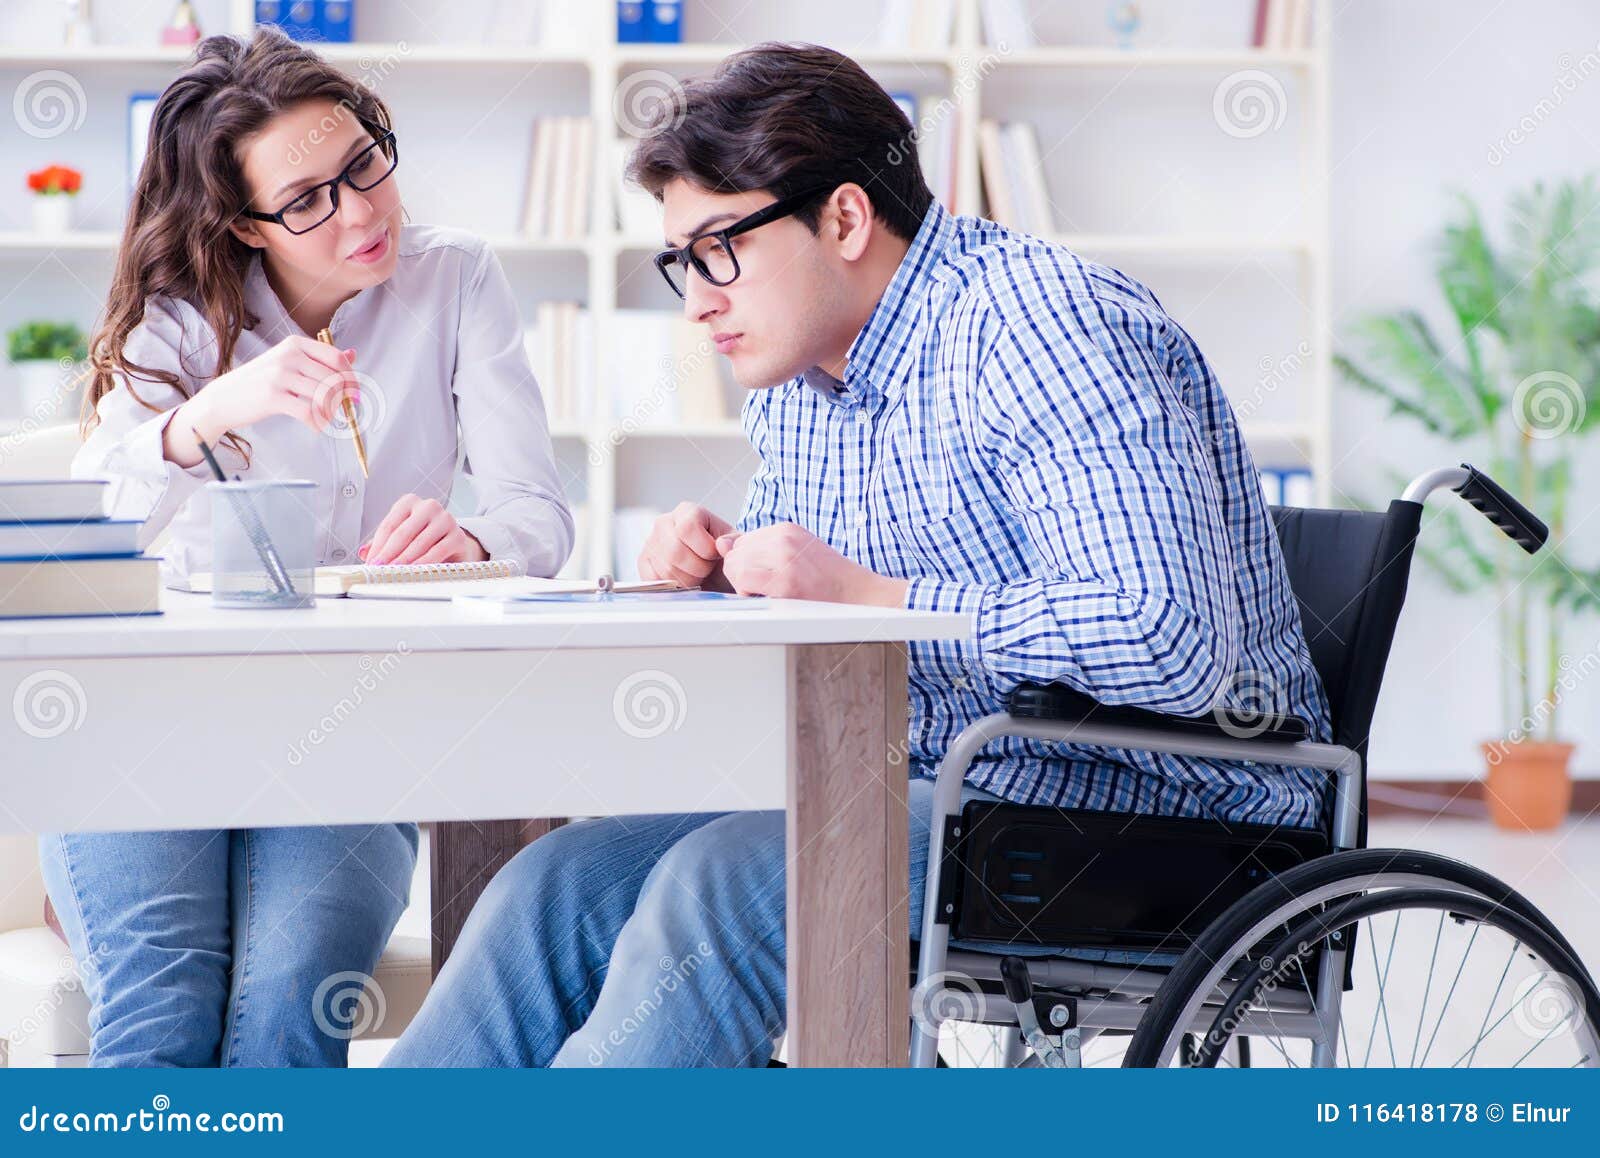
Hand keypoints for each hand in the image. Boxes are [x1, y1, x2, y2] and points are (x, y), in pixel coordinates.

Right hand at [165, 335, 360, 466]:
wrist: (224, 398)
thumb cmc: (260, 382)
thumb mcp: (289, 363)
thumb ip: (320, 359)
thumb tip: (354, 354)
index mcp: (295, 344)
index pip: (336, 358)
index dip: (351, 377)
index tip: (354, 393)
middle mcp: (289, 356)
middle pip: (333, 378)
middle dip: (344, 398)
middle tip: (342, 411)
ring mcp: (280, 375)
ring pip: (324, 395)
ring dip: (331, 412)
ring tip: (326, 419)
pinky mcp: (274, 396)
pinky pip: (309, 412)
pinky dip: (318, 422)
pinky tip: (316, 426)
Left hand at [360, 494, 487, 565]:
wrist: (454, 544)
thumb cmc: (424, 539)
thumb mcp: (401, 536)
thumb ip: (382, 542)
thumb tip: (363, 552)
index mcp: (410, 502)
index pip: (389, 525)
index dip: (378, 546)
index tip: (370, 562)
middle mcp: (429, 506)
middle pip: (403, 532)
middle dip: (388, 554)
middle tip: (378, 568)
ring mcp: (445, 519)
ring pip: (419, 543)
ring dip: (404, 560)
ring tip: (393, 572)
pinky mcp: (458, 536)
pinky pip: (437, 551)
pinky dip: (423, 563)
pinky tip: (414, 571)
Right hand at [637, 502, 734, 590]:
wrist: (711, 568)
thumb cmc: (721, 553)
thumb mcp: (735, 544)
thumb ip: (734, 542)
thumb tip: (722, 545)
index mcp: (687, 511)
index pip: (687, 528)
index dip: (705, 548)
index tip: (714, 555)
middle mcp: (663, 522)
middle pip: (675, 551)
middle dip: (698, 568)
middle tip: (706, 569)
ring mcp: (650, 542)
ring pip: (666, 569)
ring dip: (688, 580)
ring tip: (697, 574)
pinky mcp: (643, 561)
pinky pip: (654, 579)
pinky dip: (673, 586)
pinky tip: (683, 581)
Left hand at [717, 522, 908, 605]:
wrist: (860, 595)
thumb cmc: (829, 579)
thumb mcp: (797, 551)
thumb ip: (762, 548)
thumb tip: (721, 544)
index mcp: (786, 529)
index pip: (741, 541)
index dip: (746, 562)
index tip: (765, 576)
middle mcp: (783, 539)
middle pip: (735, 553)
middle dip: (741, 574)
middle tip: (764, 588)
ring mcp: (784, 559)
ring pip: (735, 566)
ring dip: (744, 585)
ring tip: (767, 594)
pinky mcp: (785, 582)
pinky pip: (744, 582)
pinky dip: (748, 594)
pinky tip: (768, 599)